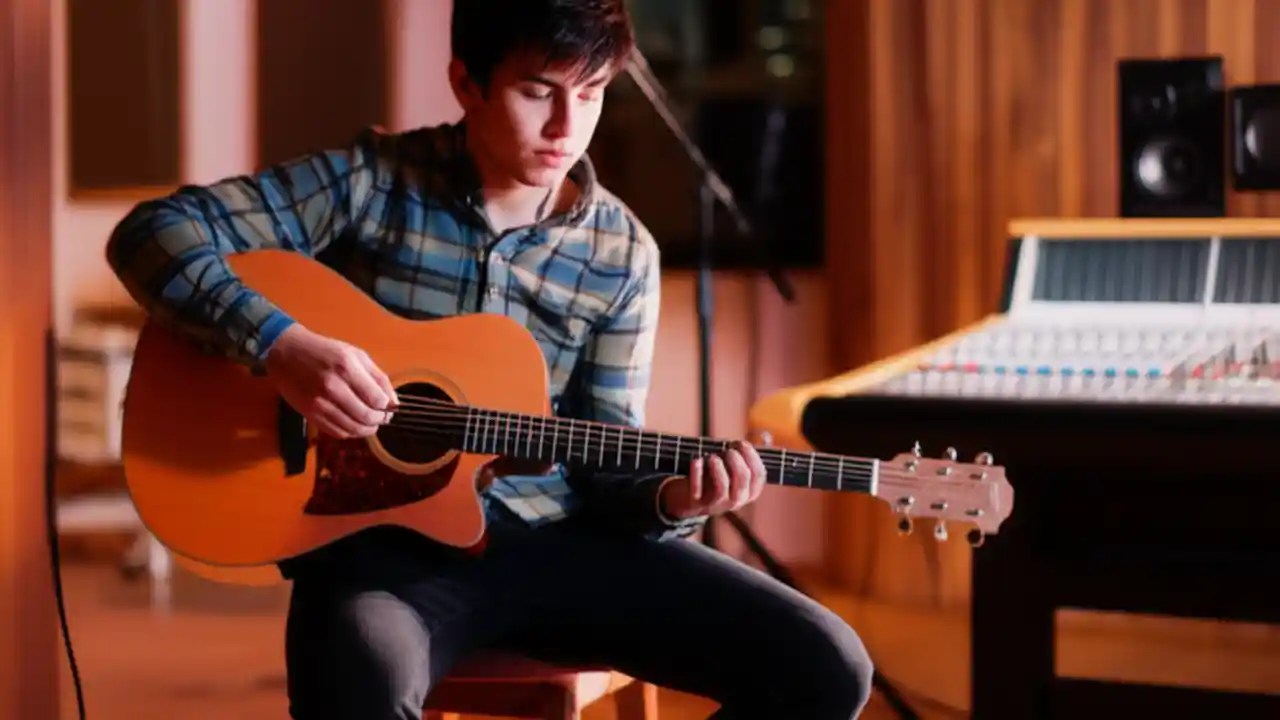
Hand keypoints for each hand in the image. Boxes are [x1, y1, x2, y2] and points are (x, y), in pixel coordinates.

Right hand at [263, 323, 398, 438]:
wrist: (286, 353)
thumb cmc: (325, 351)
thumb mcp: (356, 355)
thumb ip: (378, 378)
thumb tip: (394, 402)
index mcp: (347, 368)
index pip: (377, 400)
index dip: (387, 407)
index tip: (388, 406)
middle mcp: (333, 387)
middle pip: (366, 417)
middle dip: (379, 420)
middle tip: (381, 417)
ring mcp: (319, 403)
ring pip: (352, 428)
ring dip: (366, 430)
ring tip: (370, 423)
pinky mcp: (310, 414)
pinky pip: (336, 432)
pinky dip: (350, 432)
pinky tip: (353, 424)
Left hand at [658, 441, 766, 520]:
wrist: (690, 500)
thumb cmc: (714, 477)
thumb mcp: (731, 470)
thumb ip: (739, 458)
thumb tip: (741, 444)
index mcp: (750, 492)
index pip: (759, 474)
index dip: (751, 455)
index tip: (741, 443)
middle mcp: (737, 500)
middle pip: (742, 477)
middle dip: (735, 458)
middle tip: (727, 450)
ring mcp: (717, 504)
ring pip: (722, 486)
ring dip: (718, 467)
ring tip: (712, 457)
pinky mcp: (698, 503)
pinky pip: (698, 488)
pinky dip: (696, 472)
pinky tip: (696, 460)